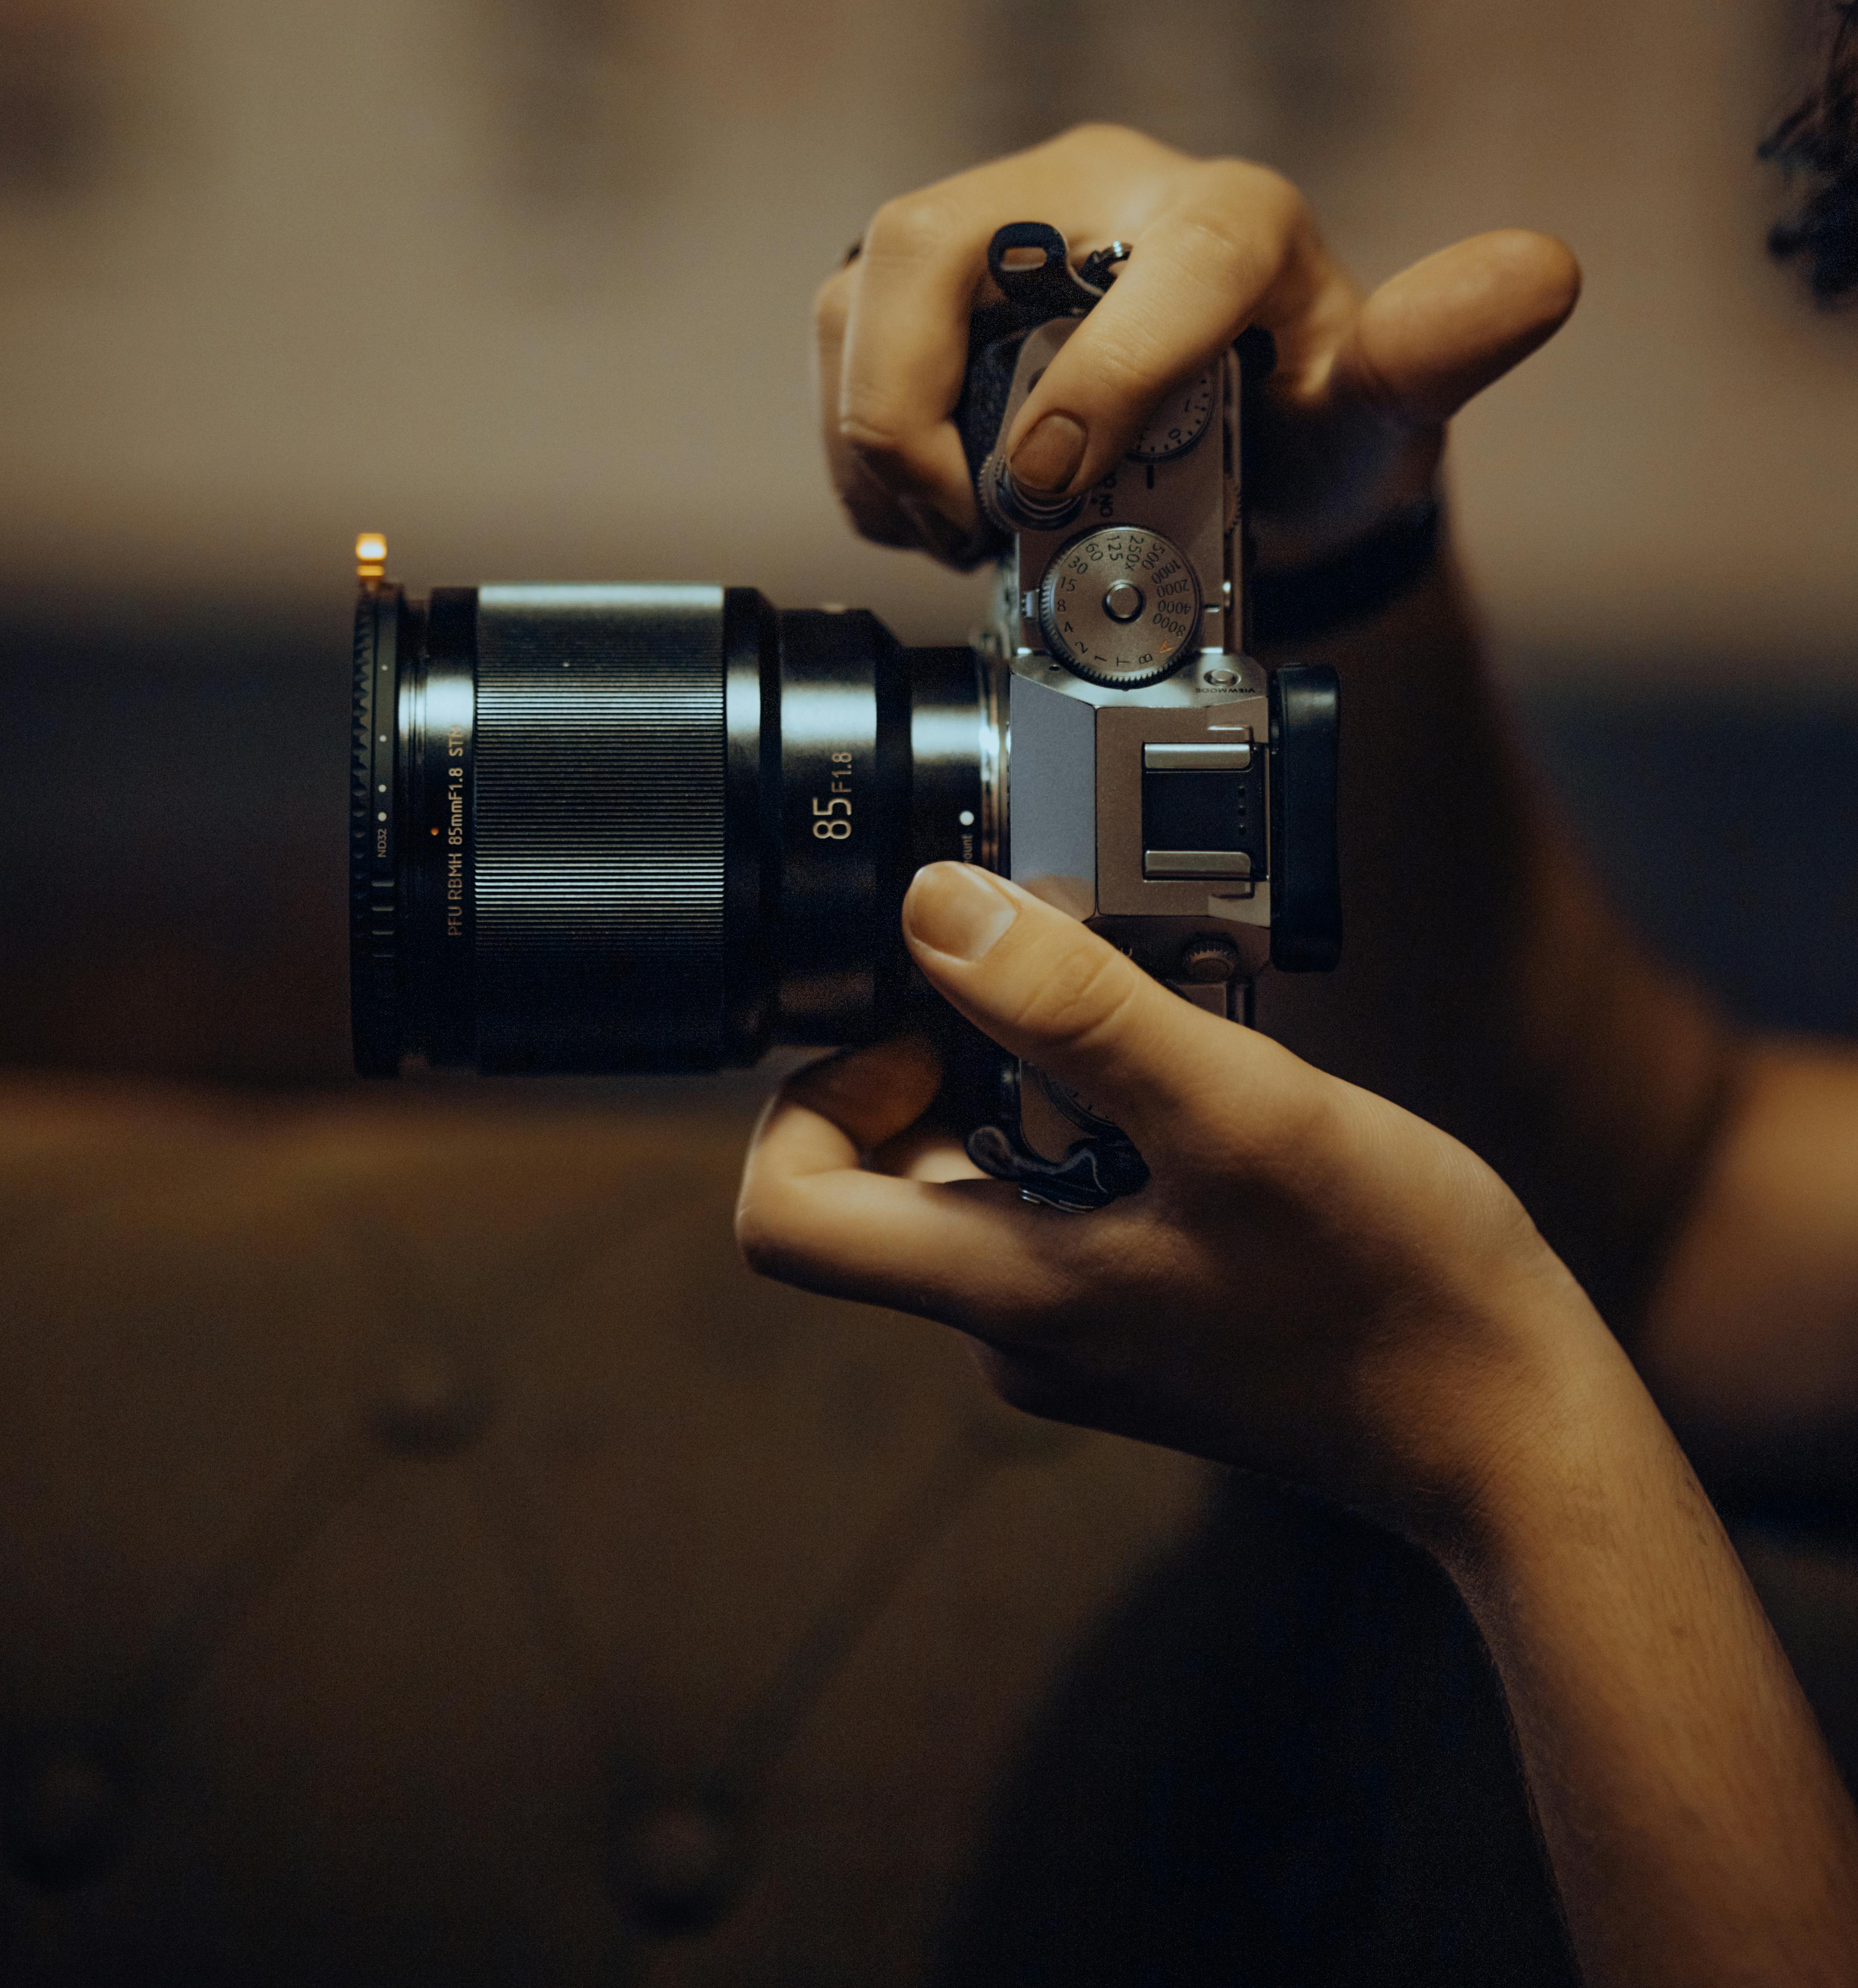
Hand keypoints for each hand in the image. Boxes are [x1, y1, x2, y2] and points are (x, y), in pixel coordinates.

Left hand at [737, 862, 1586, 1545]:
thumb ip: (1077, 1012)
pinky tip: (1205, 1086)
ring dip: (1043, 1077)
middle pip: (885, 1173)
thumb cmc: (1399, 1285)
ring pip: (988, 1172)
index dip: (814, 1096)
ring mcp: (1083, 1329)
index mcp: (1008, 1296)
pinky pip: (1067, 1200)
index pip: (785, 1214)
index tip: (923, 1017)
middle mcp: (1019, 1328)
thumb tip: (933, 912)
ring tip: (1159, 1023)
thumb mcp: (1239, 1110)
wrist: (1514, 1429)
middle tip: (1070, 981)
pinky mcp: (1146, 1315)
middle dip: (953, 1052)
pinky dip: (1107, 1124)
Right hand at [816, 123, 1578, 569]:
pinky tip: (931, 507)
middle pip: (937, 243)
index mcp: (1228, 214)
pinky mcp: (923, 282)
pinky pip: (839, 337)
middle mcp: (1096, 190)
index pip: (1163, 256)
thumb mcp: (1384, 414)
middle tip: (972, 522)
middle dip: (915, 403)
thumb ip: (1440, 352)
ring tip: (957, 531)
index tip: (1050, 484)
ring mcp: (995, 227)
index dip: (1105, 371)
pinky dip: (861, 446)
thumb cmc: (1315, 436)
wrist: (1246, 465)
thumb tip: (1545, 273)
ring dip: (879, 436)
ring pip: (865, 293)